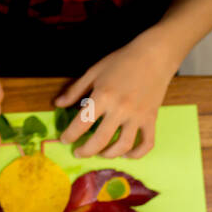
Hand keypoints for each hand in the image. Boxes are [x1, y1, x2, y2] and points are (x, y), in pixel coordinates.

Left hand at [53, 37, 178, 158]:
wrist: (154, 56)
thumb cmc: (121, 61)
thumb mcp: (94, 71)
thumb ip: (75, 90)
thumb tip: (58, 104)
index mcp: (103, 96)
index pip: (81, 123)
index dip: (70, 135)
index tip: (65, 139)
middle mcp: (120, 109)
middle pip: (100, 140)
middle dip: (85, 151)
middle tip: (78, 152)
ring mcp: (137, 116)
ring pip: (122, 146)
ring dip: (108, 155)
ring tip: (99, 154)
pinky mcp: (151, 119)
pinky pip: (146, 143)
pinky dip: (136, 154)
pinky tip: (126, 154)